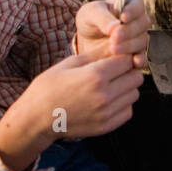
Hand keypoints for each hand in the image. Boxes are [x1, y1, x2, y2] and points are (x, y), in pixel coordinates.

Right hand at [24, 52, 144, 141]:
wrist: (35, 119)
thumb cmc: (48, 88)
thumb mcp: (68, 64)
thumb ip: (96, 54)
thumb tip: (115, 43)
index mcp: (95, 76)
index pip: (127, 60)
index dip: (123, 56)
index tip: (116, 57)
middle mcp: (104, 95)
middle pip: (136, 77)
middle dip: (128, 71)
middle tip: (115, 71)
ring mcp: (106, 113)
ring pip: (134, 94)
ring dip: (127, 87)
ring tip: (111, 85)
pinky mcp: (106, 126)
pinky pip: (128, 111)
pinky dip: (123, 104)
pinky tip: (109, 100)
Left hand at [75, 0, 149, 69]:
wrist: (85, 40)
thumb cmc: (89, 20)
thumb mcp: (90, 13)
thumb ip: (102, 18)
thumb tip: (114, 27)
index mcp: (129, 4)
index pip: (138, 5)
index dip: (133, 11)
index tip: (122, 18)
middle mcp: (137, 20)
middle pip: (142, 24)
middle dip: (128, 31)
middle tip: (114, 38)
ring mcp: (138, 37)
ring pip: (142, 40)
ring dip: (129, 46)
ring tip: (113, 49)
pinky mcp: (136, 53)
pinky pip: (142, 57)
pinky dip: (139, 60)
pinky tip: (133, 61)